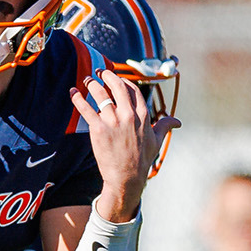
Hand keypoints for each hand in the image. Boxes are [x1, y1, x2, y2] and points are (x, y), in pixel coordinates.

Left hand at [70, 70, 178, 220]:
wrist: (127, 177)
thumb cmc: (142, 160)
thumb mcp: (157, 141)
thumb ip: (165, 126)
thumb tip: (178, 122)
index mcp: (142, 115)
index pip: (132, 89)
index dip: (123, 81)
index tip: (116, 79)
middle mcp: (128, 115)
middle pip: (117, 86)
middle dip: (107, 76)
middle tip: (100, 73)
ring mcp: (113, 121)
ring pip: (100, 94)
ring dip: (92, 84)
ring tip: (87, 80)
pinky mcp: (99, 129)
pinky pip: (86, 109)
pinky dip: (77, 98)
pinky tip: (73, 92)